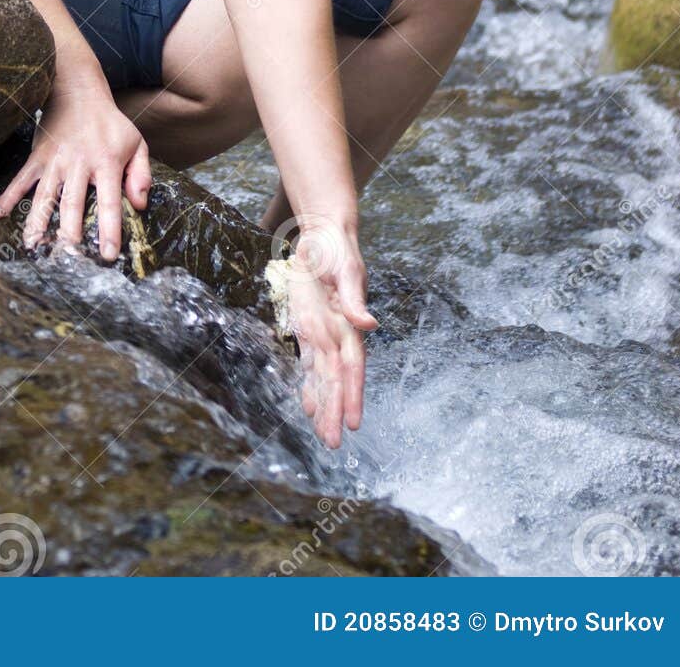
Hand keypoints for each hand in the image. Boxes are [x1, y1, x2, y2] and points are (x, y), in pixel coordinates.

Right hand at [0, 64, 150, 260]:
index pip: (109, 201)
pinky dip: (8, 194)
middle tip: (67, 255)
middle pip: (72, 201)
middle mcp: (79, 163)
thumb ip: (141, 174)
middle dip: (69, 230)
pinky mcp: (38, 156)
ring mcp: (55, 160)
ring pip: (45, 194)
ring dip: (37, 220)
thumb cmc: (111, 125)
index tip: (107, 254)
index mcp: (106, 162)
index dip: (109, 228)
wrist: (80, 94)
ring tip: (33, 246)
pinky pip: (21, 178)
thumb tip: (139, 205)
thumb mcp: (136, 143)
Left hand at [284, 216, 377, 448]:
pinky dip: (310, 384)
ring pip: (323, 377)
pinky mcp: (309, 326)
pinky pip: (310, 362)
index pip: (352, 368)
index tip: (353, 423)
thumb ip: (354, 300)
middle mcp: (338, 335)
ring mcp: (324, 333)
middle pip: (336, 380)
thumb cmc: (337, 250)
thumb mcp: (346, 270)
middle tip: (332, 444)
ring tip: (322, 435)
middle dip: (335, 411)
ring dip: (323, 405)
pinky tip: (308, 406)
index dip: (352, 395)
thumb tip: (370, 325)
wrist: (324, 235)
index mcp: (349, 325)